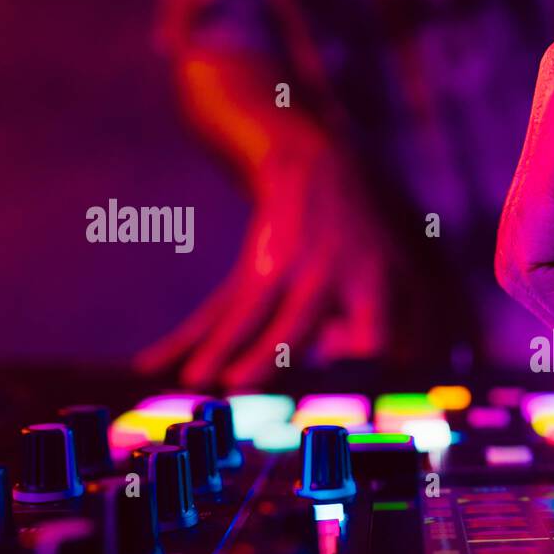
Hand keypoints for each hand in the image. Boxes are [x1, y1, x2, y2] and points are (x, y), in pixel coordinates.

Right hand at [134, 149, 389, 388]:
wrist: (311, 167)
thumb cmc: (360, 239)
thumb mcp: (394, 269)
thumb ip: (401, 325)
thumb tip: (402, 367)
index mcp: (369, 281)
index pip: (370, 328)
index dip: (361, 351)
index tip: (346, 374)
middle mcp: (324, 274)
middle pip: (294, 321)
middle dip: (264, 353)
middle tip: (237, 386)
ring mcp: (281, 267)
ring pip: (244, 313)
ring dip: (215, 347)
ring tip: (194, 380)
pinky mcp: (249, 270)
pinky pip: (216, 310)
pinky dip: (185, 338)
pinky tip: (151, 363)